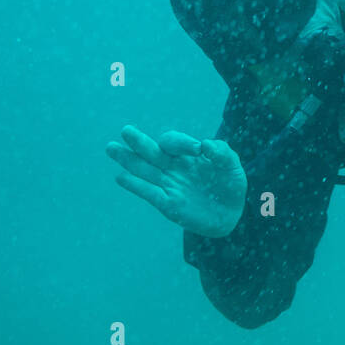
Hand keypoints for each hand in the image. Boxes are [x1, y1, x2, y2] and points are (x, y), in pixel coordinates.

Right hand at [106, 126, 245, 236]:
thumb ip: (223, 153)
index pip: (175, 143)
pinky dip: (135, 186)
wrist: (231, 214)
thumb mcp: (233, 167)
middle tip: (126, 130)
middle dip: (139, 141)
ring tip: (111, 148)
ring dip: (128, 160)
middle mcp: (174, 168)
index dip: (182, 143)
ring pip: (145, 170)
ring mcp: (169, 185)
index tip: (198, 150)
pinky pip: (149, 193)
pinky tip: (121, 177)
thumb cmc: (230, 186)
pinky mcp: (168, 204)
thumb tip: (206, 144)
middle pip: (152, 152)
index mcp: (187, 155)